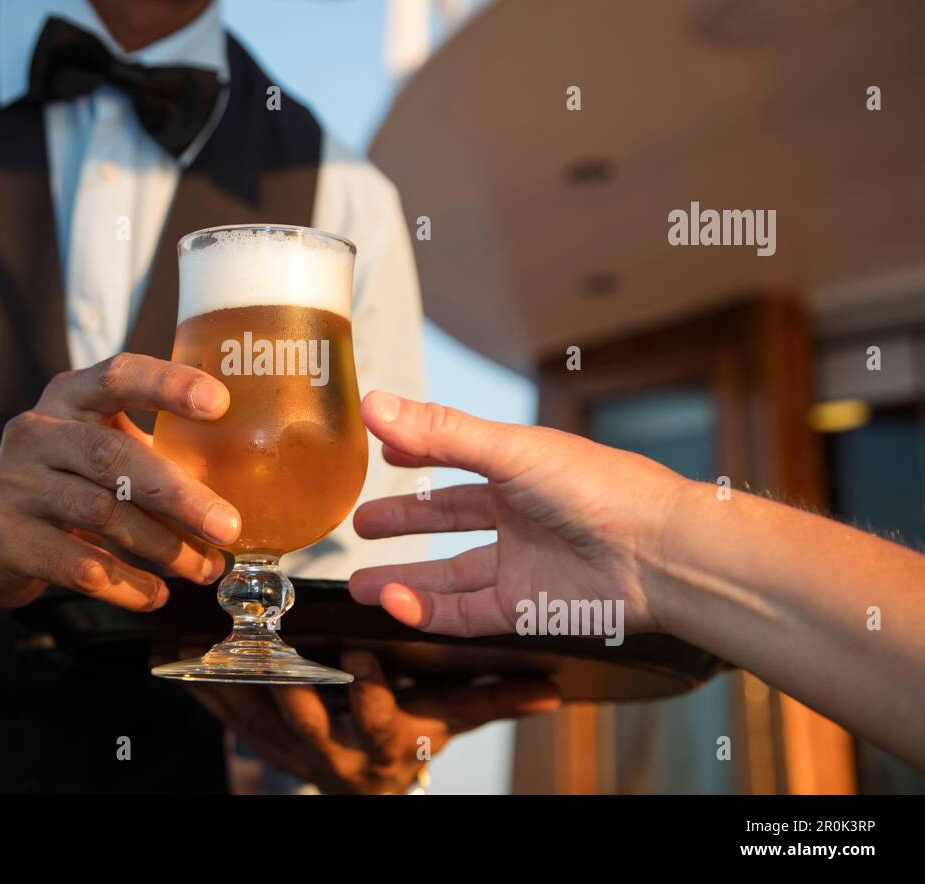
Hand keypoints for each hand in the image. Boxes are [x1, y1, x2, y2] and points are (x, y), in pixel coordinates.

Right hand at [0, 353, 243, 621]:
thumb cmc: (62, 485)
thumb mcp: (95, 450)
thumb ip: (152, 451)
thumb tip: (242, 485)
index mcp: (68, 398)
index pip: (118, 375)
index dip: (168, 385)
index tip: (219, 404)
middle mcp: (36, 432)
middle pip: (114, 456)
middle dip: (179, 494)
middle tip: (228, 526)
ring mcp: (13, 483)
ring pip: (102, 515)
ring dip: (163, 548)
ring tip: (203, 568)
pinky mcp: (2, 536)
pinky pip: (78, 566)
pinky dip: (126, 584)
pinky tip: (155, 594)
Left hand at [186, 650, 559, 793]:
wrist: (365, 781)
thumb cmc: (411, 736)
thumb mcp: (453, 717)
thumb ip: (495, 699)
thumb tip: (551, 686)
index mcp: (384, 744)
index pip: (377, 720)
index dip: (367, 692)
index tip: (360, 653)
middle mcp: (334, 753)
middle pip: (305, 725)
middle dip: (287, 689)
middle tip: (270, 650)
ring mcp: (290, 750)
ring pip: (255, 720)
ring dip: (229, 685)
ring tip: (205, 645)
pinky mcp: (257, 739)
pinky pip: (222, 716)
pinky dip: (196, 686)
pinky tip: (169, 653)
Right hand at [349, 391, 688, 636]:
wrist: (659, 554)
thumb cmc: (600, 489)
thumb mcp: (510, 451)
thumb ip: (439, 433)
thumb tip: (374, 405)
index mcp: (521, 468)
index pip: (456, 456)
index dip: (418, 453)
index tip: (382, 452)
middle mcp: (520, 516)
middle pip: (449, 519)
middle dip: (404, 522)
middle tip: (360, 524)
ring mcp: (523, 564)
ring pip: (450, 575)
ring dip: (405, 580)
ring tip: (360, 584)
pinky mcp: (527, 609)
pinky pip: (466, 614)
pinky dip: (428, 613)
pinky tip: (396, 604)